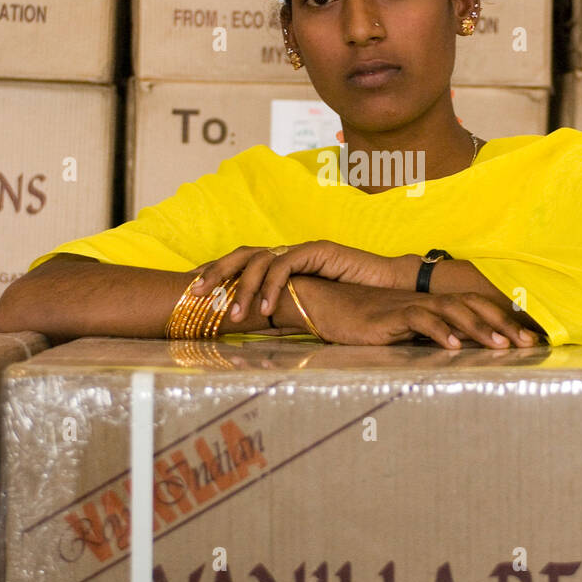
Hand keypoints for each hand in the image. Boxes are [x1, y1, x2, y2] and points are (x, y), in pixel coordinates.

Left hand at [190, 242, 403, 323]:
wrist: (391, 288)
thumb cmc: (353, 303)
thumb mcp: (308, 311)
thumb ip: (283, 315)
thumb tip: (254, 332)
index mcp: (281, 264)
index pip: (240, 264)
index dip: (215, 274)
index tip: (190, 292)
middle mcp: (287, 252)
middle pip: (241, 254)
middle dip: (216, 272)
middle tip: (195, 295)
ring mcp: (302, 249)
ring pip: (260, 259)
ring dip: (243, 288)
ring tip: (234, 315)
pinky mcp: (318, 250)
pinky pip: (286, 264)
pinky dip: (271, 286)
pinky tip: (265, 309)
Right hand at [295, 280, 542, 349]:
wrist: (325, 303)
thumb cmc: (363, 321)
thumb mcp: (401, 332)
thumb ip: (428, 337)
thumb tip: (459, 350)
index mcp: (431, 304)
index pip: (475, 306)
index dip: (502, 320)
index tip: (527, 339)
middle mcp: (425, 301)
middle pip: (472, 305)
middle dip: (503, 324)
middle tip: (528, 344)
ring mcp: (408, 306)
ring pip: (452, 311)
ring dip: (479, 328)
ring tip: (500, 347)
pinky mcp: (389, 316)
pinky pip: (418, 320)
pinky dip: (438, 331)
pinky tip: (453, 346)